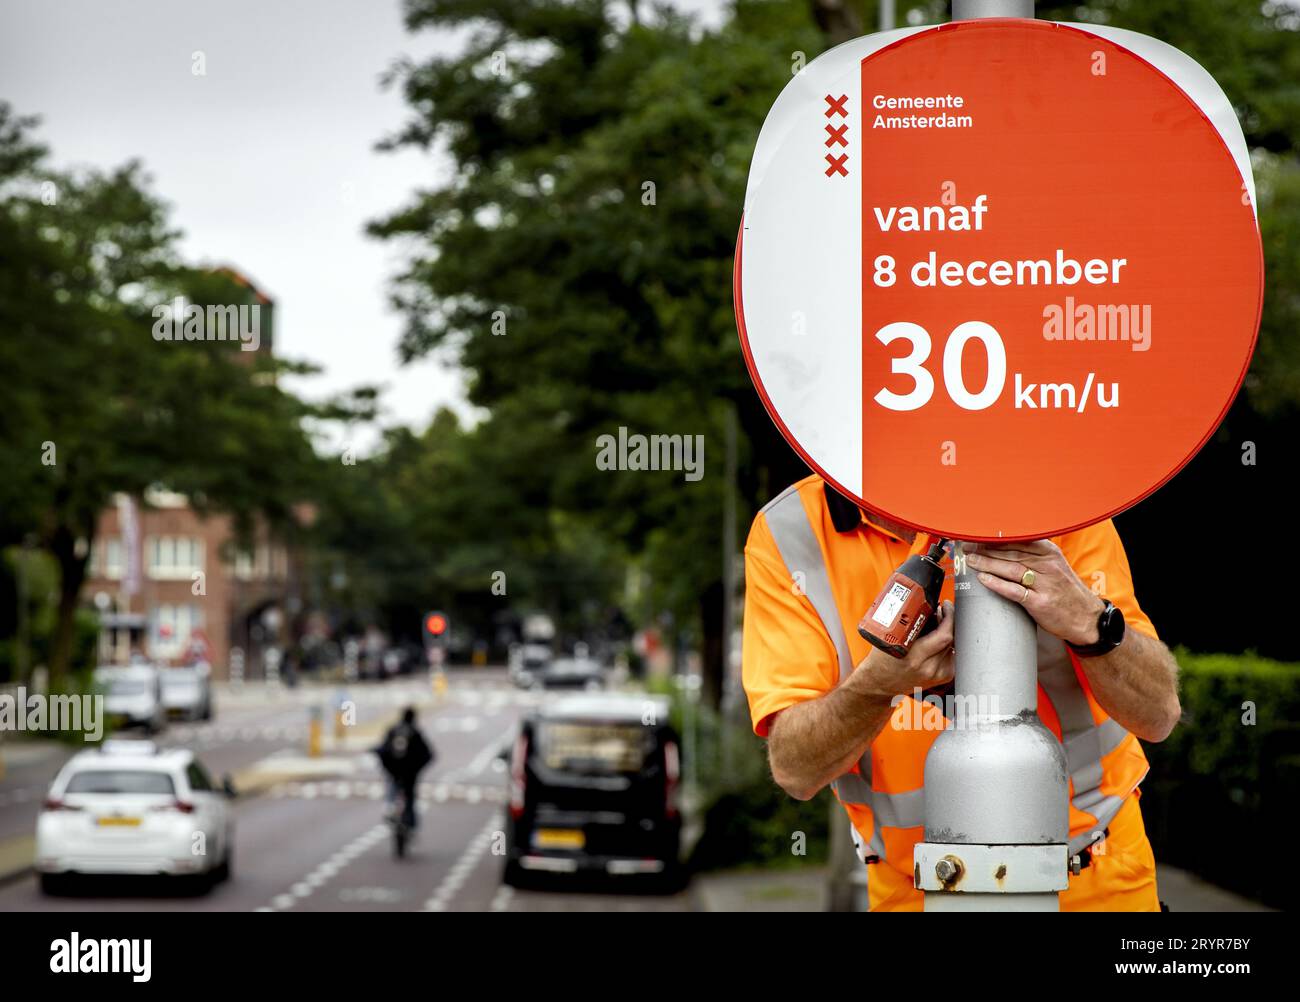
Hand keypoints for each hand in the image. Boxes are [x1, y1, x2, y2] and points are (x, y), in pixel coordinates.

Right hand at [852, 600, 954, 698]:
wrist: (879, 683)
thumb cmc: (881, 660)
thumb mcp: (890, 638)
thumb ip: (910, 624)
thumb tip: (930, 607)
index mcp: (914, 657)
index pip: (944, 635)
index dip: (949, 617)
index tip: (946, 606)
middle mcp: (927, 667)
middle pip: (950, 639)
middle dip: (948, 622)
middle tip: (943, 612)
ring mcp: (936, 674)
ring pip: (952, 646)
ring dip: (948, 633)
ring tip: (937, 625)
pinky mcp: (942, 677)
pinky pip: (952, 655)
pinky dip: (947, 645)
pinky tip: (937, 641)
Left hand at [965, 540, 1104, 646]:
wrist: (1087, 618)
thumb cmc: (1065, 591)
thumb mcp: (1054, 566)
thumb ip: (1032, 555)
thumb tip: (1002, 545)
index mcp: (1049, 553)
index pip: (1018, 540)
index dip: (994, 538)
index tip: (977, 535)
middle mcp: (1047, 566)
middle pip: (1011, 553)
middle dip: (985, 549)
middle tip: (967, 547)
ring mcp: (1044, 584)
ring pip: (1011, 569)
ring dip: (987, 563)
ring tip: (970, 560)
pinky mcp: (1040, 602)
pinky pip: (1015, 591)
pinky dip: (997, 584)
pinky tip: (983, 579)